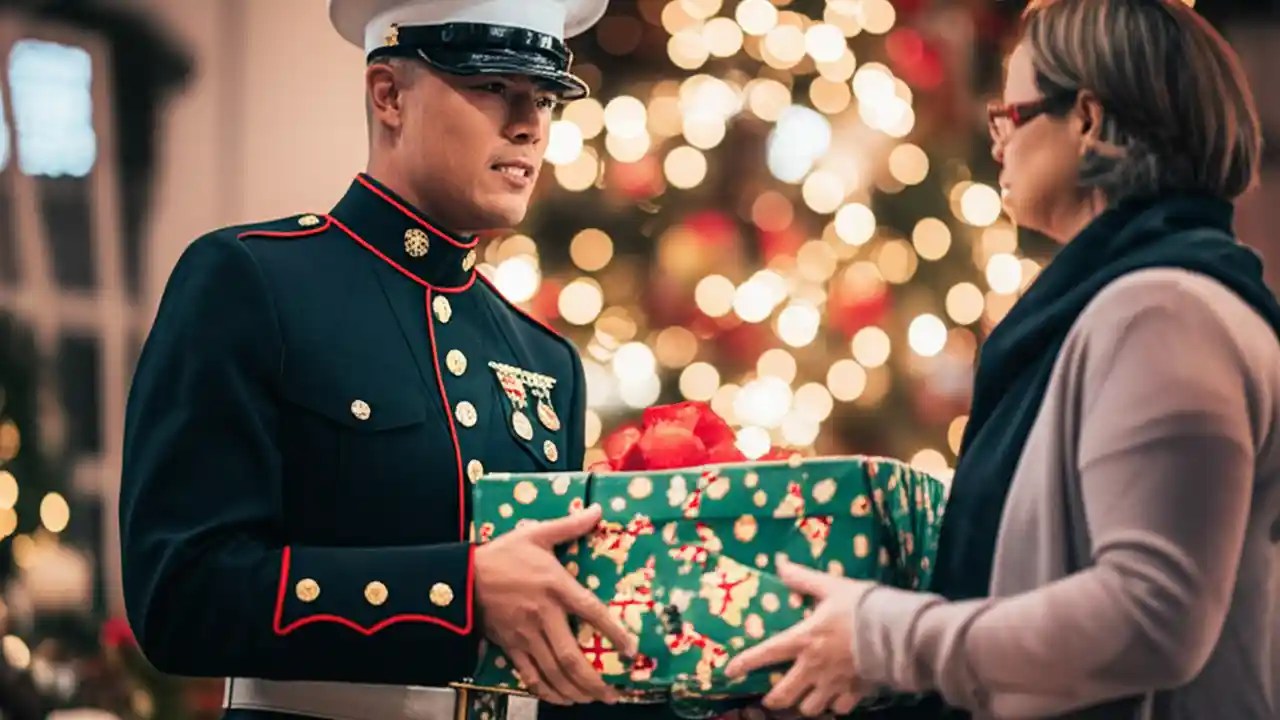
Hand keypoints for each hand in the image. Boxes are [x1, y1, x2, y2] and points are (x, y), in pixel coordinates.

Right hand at [474, 504, 636, 705]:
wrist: (462, 576)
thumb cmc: (503, 554)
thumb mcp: (536, 533)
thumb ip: (569, 526)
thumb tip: (597, 510)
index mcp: (555, 586)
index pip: (592, 611)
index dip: (614, 633)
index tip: (631, 650)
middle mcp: (543, 615)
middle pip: (571, 657)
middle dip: (595, 681)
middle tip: (614, 694)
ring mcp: (525, 635)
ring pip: (553, 672)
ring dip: (576, 691)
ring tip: (595, 699)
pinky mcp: (510, 647)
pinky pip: (531, 676)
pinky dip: (548, 693)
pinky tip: (563, 699)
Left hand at [724, 557, 874, 717]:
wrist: (896, 630)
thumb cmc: (861, 606)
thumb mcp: (831, 586)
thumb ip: (803, 578)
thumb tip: (780, 563)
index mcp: (804, 639)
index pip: (766, 653)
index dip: (745, 663)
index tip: (729, 671)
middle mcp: (814, 667)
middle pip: (784, 695)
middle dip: (774, 699)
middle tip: (770, 698)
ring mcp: (834, 683)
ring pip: (810, 709)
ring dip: (805, 705)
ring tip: (805, 698)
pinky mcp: (855, 692)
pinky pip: (839, 709)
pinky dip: (835, 706)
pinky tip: (836, 699)